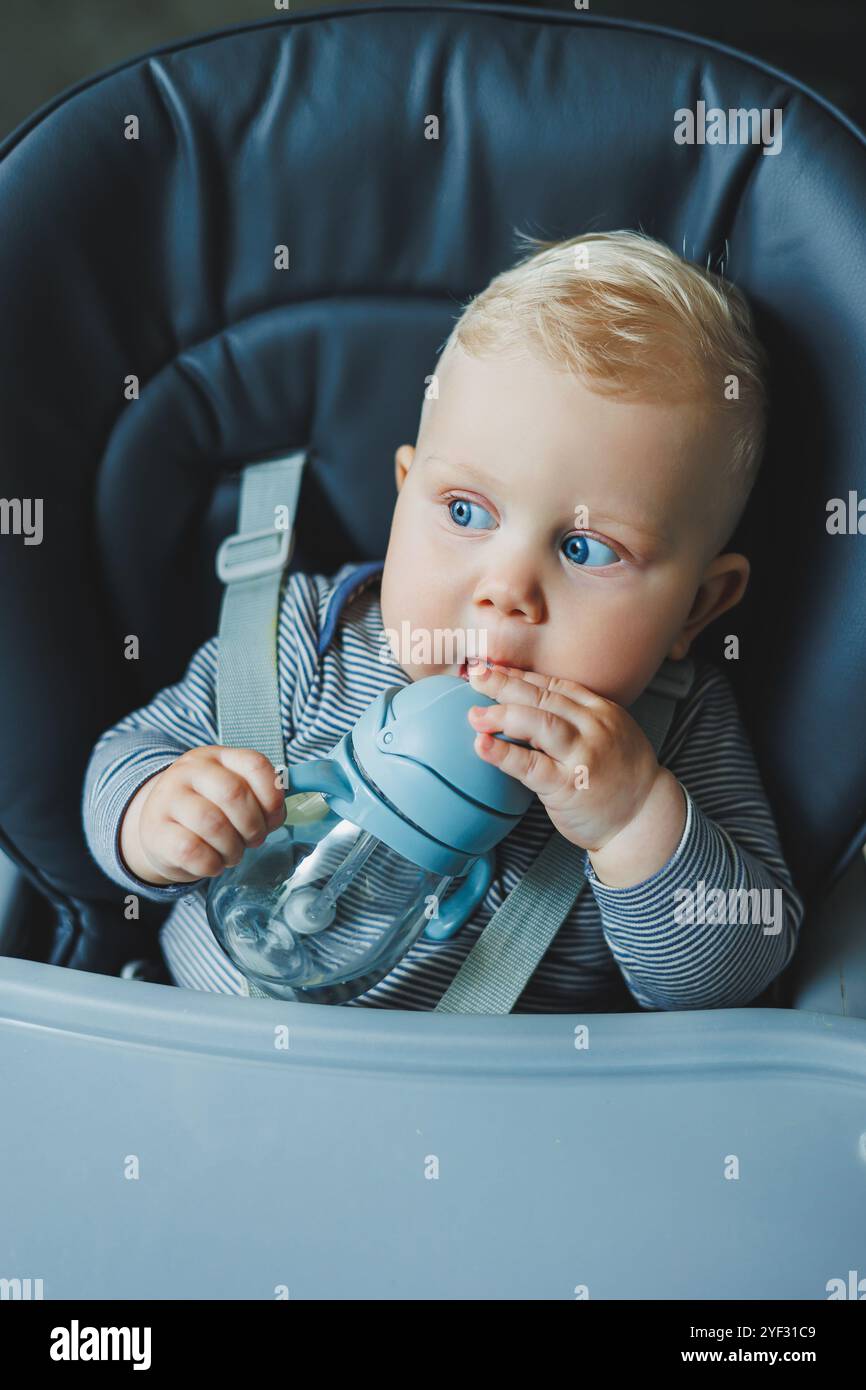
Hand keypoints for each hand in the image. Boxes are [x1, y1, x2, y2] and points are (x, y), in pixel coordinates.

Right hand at [120, 746, 286, 886]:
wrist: (159, 829)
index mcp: (216, 757)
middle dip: (253, 826)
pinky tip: (213, 863)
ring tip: (232, 853)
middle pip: (234, 794)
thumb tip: (276, 814)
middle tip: (253, 840)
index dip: (273, 796)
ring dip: (233, 848)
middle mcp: (189, 771)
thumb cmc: (207, 812)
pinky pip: (192, 850)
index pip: (255, 764)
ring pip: (213, 824)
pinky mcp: (155, 831)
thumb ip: (260, 798)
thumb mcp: (231, 794)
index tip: (272, 818)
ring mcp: (168, 798)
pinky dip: (212, 863)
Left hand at [466, 663, 664, 853]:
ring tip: (475, 716)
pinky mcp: (570, 786)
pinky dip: (504, 754)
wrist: (644, 819)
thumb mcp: (608, 735)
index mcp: (601, 712)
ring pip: (539, 723)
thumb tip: (524, 706)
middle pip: (542, 698)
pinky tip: (482, 746)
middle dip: (505, 684)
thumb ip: (575, 719)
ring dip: (502, 715)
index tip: (492, 670)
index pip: (554, 686)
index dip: (520, 676)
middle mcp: (594, 728)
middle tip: (475, 677)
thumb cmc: (618, 779)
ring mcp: (583, 756)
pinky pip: (532, 766)